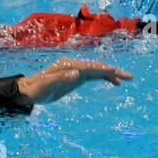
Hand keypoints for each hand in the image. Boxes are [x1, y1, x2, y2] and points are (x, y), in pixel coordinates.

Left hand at [17, 57, 131, 104]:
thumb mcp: (47, 84)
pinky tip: (113, 82)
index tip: (116, 72)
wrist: (28, 91)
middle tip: (129, 76)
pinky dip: (103, 78)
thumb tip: (77, 73)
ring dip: (111, 74)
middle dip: (113, 71)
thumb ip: (61, 78)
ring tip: (126, 79)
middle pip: (96, 67)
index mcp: (68, 65)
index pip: (89, 67)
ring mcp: (75, 71)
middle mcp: (73, 66)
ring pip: (97, 71)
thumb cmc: (36, 88)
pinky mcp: (75, 78)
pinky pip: (92, 76)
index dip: (103, 69)